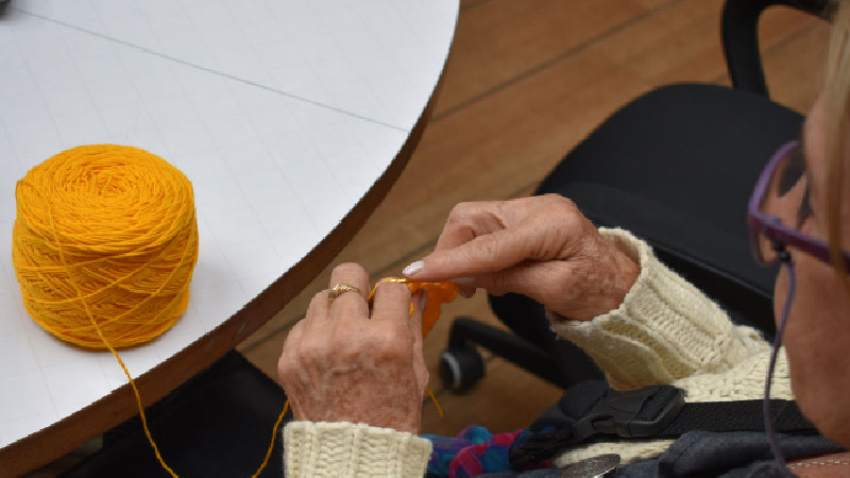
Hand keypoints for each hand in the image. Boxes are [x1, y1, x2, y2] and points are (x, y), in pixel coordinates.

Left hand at [277, 263, 428, 432]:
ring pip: (322, 297)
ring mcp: (313, 345)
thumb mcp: (414, 371)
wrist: (351, 455)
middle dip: (360, 288)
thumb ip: (413, 325)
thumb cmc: (389, 419)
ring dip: (336, 309)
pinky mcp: (290, 357)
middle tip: (364, 306)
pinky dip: (316, 332)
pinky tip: (328, 354)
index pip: (389, 287)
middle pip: (348, 275)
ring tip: (345, 335)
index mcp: (386, 340)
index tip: (391, 305)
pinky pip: (302, 324)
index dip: (393, 295)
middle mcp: (346, 336)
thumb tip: (417, 294)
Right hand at [403, 194, 639, 319]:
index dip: (448, 261)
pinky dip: (477, 253)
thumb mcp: (552, 292)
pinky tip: (489, 275)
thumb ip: (505, 279)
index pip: (486, 244)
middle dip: (452, 252)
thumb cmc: (600, 291)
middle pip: (470, 219)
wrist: (624, 286)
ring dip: (464, 255)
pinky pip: (487, 230)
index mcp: (551, 224)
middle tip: (452, 287)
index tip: (417, 272)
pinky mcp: (527, 219)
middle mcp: (539, 208)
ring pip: (473, 223)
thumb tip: (463, 277)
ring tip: (476, 286)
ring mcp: (532, 210)